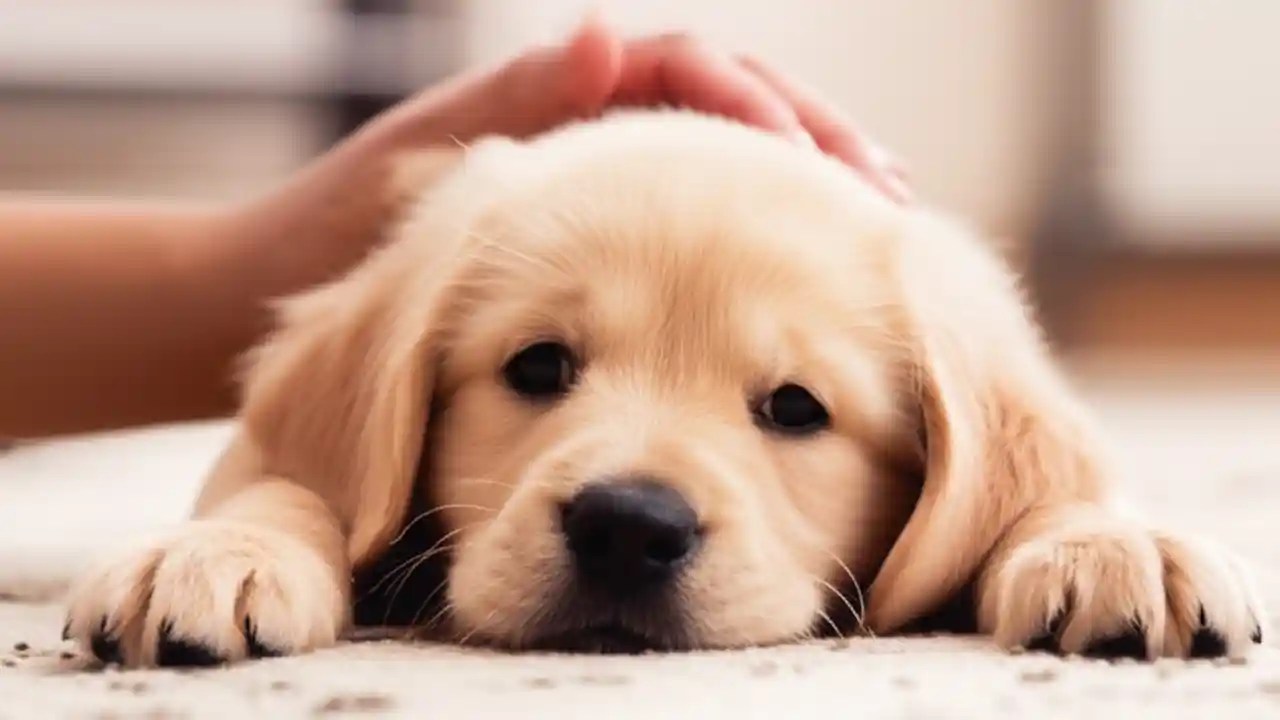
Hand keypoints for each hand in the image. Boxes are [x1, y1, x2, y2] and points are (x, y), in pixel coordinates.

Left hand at [237, 18, 910, 294]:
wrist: (291, 291)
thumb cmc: (342, 229)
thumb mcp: (428, 161)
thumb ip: (515, 99)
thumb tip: (611, 34)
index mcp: (563, 89)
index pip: (692, 71)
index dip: (765, 112)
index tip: (820, 170)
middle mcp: (594, 118)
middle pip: (737, 109)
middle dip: (816, 146)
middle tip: (888, 198)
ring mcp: (603, 174)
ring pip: (729, 164)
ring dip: (804, 191)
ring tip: (879, 228)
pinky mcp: (602, 230)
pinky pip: (697, 220)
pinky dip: (755, 241)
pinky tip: (799, 280)